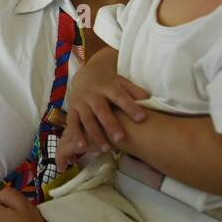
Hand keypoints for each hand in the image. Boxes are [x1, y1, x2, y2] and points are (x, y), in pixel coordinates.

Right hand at [57, 49, 147, 170]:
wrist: (86, 72)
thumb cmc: (110, 82)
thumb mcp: (123, 82)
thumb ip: (135, 92)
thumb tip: (149, 101)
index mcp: (108, 87)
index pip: (120, 97)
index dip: (130, 107)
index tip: (141, 118)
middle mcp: (93, 94)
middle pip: (102, 110)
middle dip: (110, 125)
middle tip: (120, 139)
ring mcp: (81, 102)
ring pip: (87, 119)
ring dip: (95, 134)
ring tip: (105, 148)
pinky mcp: (72, 108)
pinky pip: (72, 123)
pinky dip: (75, 135)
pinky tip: (81, 147)